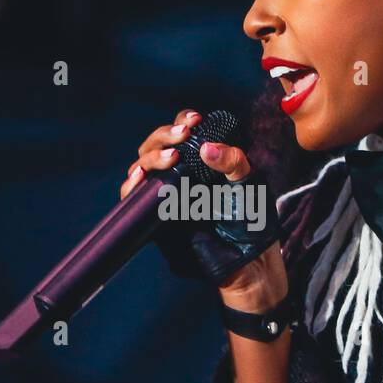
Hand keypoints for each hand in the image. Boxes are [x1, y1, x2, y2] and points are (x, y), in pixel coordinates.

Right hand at [120, 108, 284, 297]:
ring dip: (150, 156)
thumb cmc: (251, 223)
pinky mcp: (154, 216)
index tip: (194, 121)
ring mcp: (165, 194)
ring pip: (142, 165)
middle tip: (182, 136)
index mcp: (202, 161)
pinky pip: (133, 197)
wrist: (246, 262)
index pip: (183, 132)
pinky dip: (131, 184)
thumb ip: (232, 161)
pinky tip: (140, 177)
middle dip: (165, 136)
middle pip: (157, 144)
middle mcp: (180, 174)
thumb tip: (206, 147)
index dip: (183, 121)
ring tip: (170, 158)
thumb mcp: (249, 184)